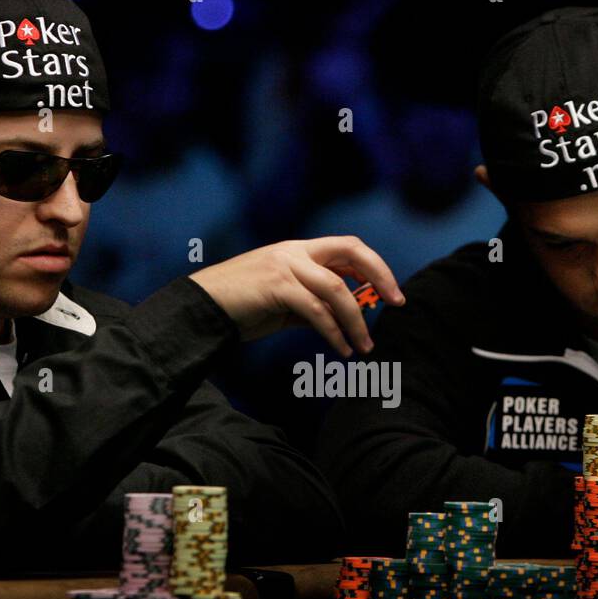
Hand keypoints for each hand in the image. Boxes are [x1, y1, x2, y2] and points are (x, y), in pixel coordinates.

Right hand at [189, 236, 403, 356]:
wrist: (201, 308)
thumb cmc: (241, 308)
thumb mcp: (283, 304)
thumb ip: (313, 306)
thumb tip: (344, 321)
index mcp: (298, 250)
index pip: (348, 248)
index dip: (374, 267)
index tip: (391, 292)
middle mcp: (295, 251)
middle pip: (351, 251)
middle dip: (380, 275)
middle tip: (396, 302)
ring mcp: (285, 265)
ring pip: (335, 289)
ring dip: (356, 321)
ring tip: (365, 347)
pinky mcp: (276, 286)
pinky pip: (316, 310)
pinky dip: (334, 332)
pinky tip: (342, 349)